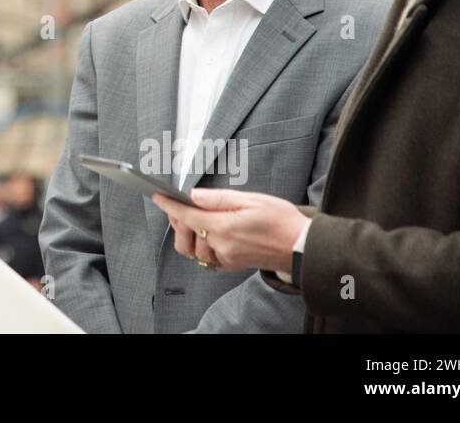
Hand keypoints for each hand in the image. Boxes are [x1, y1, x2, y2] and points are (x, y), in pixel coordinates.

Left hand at [151, 189, 307, 272]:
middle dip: (177, 220)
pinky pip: (206, 258)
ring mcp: (226, 258)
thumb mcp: (251, 199)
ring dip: (188, 234)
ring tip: (193, 218)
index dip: (169, 205)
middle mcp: (222, 246)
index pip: (187, 216)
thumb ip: (218, 198)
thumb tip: (193, 195)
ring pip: (193, 251)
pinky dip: (200, 246)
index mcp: (224, 227)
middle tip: (179, 205)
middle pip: (184, 237)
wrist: (301, 246)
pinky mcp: (231, 265)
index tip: (157, 196)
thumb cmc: (281, 219)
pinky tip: (207, 233)